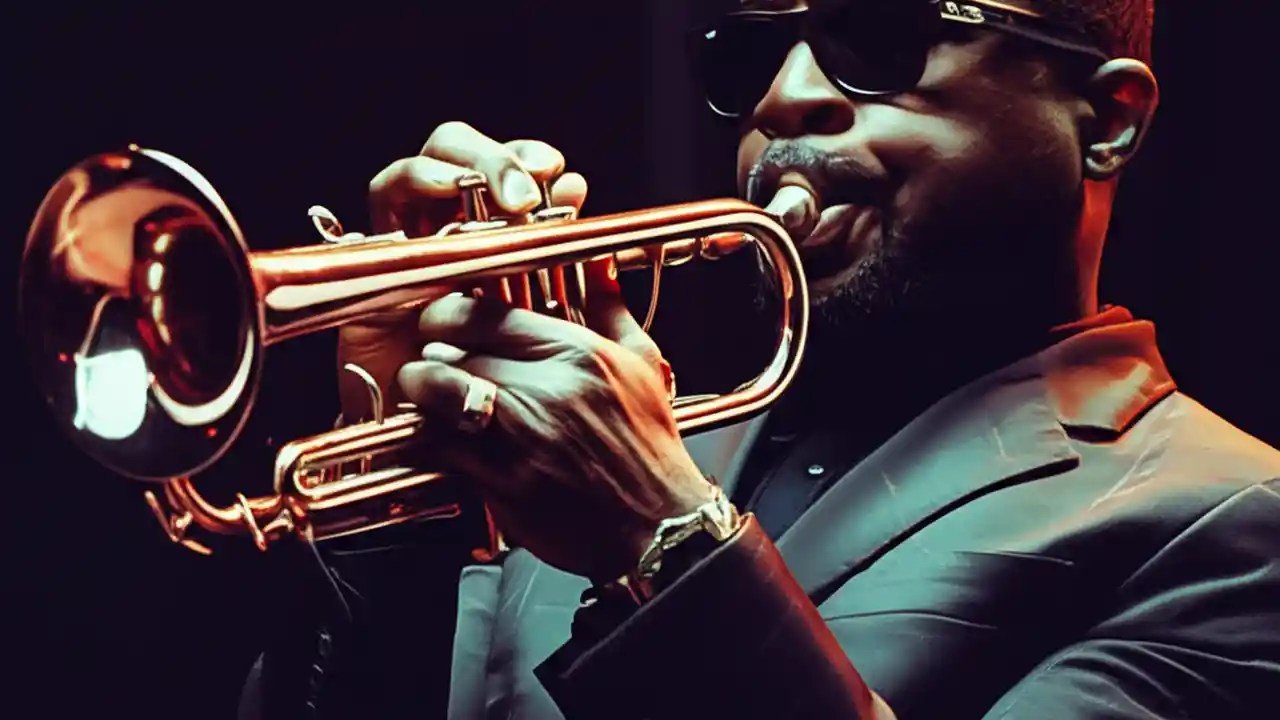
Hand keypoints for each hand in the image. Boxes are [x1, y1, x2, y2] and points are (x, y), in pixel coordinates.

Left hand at [355, 122, 715, 582]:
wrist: (657, 528)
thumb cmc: (649, 451)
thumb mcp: (643, 367)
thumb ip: (611, 312)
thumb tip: (598, 270)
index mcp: (577, 353)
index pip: (483, 314)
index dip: (444, 315)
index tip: (438, 323)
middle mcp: (546, 389)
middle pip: (451, 355)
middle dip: (429, 361)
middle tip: (428, 369)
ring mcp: (522, 436)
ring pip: (436, 399)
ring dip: (420, 400)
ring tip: (423, 403)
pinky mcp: (503, 481)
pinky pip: (439, 451)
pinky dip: (422, 445)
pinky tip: (426, 444)